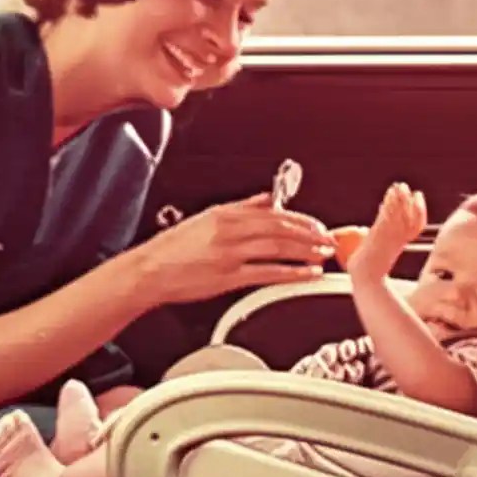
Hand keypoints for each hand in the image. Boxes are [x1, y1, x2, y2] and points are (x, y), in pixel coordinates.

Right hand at [126, 193, 335, 304]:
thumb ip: (242, 208)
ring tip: (322, 254)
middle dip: (310, 234)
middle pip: (280, 228)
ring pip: (278, 248)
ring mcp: (229, 254)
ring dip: (305, 251)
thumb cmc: (173, 248)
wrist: (148, 271)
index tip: (317, 224)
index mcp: (226, 214)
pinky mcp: (227, 277)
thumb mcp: (207, 218)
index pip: (273, 212)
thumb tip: (267, 199)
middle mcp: (230, 230)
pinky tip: (306, 273)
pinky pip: (266, 273)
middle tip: (328, 239)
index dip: (301, 219)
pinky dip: (291, 273)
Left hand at [347, 182, 425, 282]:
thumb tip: (374, 231)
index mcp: (400, 243)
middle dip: (407, 200)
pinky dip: (387, 209)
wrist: (366, 280)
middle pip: (408, 216)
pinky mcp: (379, 239)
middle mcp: (397, 240)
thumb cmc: (371, 271)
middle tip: (404, 186)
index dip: (419, 209)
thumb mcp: (380, 252)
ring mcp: (389, 239)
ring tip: (397, 186)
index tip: (418, 195)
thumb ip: (381, 241)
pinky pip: (386, 221)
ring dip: (397, 200)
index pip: (416, 224)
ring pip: (398, 216)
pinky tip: (385, 199)